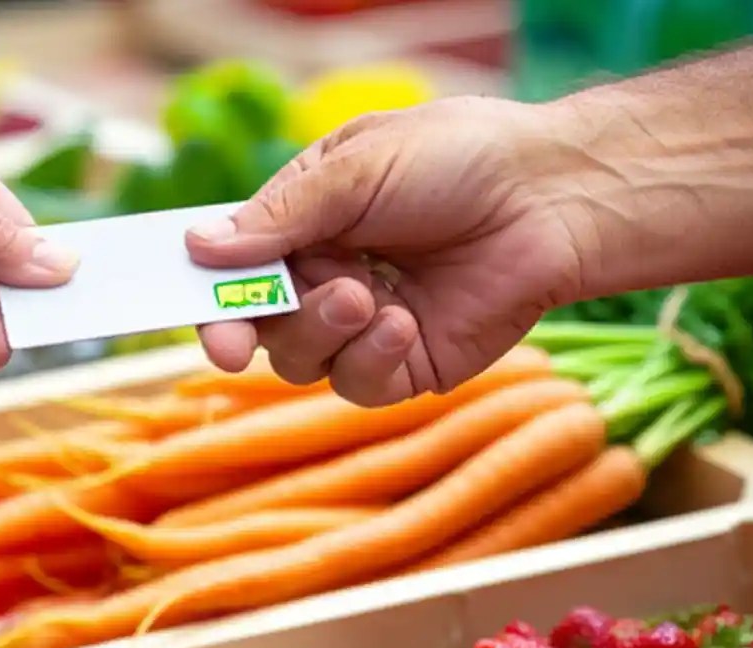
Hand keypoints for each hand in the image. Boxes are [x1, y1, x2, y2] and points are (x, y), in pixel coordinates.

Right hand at [187, 96, 593, 406]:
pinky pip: (359, 384)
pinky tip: (405, 323)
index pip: (235, 271)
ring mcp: (365, 324)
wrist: (553, 196)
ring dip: (324, 333)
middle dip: (263, 325)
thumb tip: (200, 247)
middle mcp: (325, 275)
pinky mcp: (408, 363)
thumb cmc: (458, 158)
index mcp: (303, 223)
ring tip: (369, 297)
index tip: (213, 328)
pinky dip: (372, 359)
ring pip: (302, 361)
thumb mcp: (357, 170)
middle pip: (259, 326)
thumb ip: (280, 217)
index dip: (213, 300)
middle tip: (278, 320)